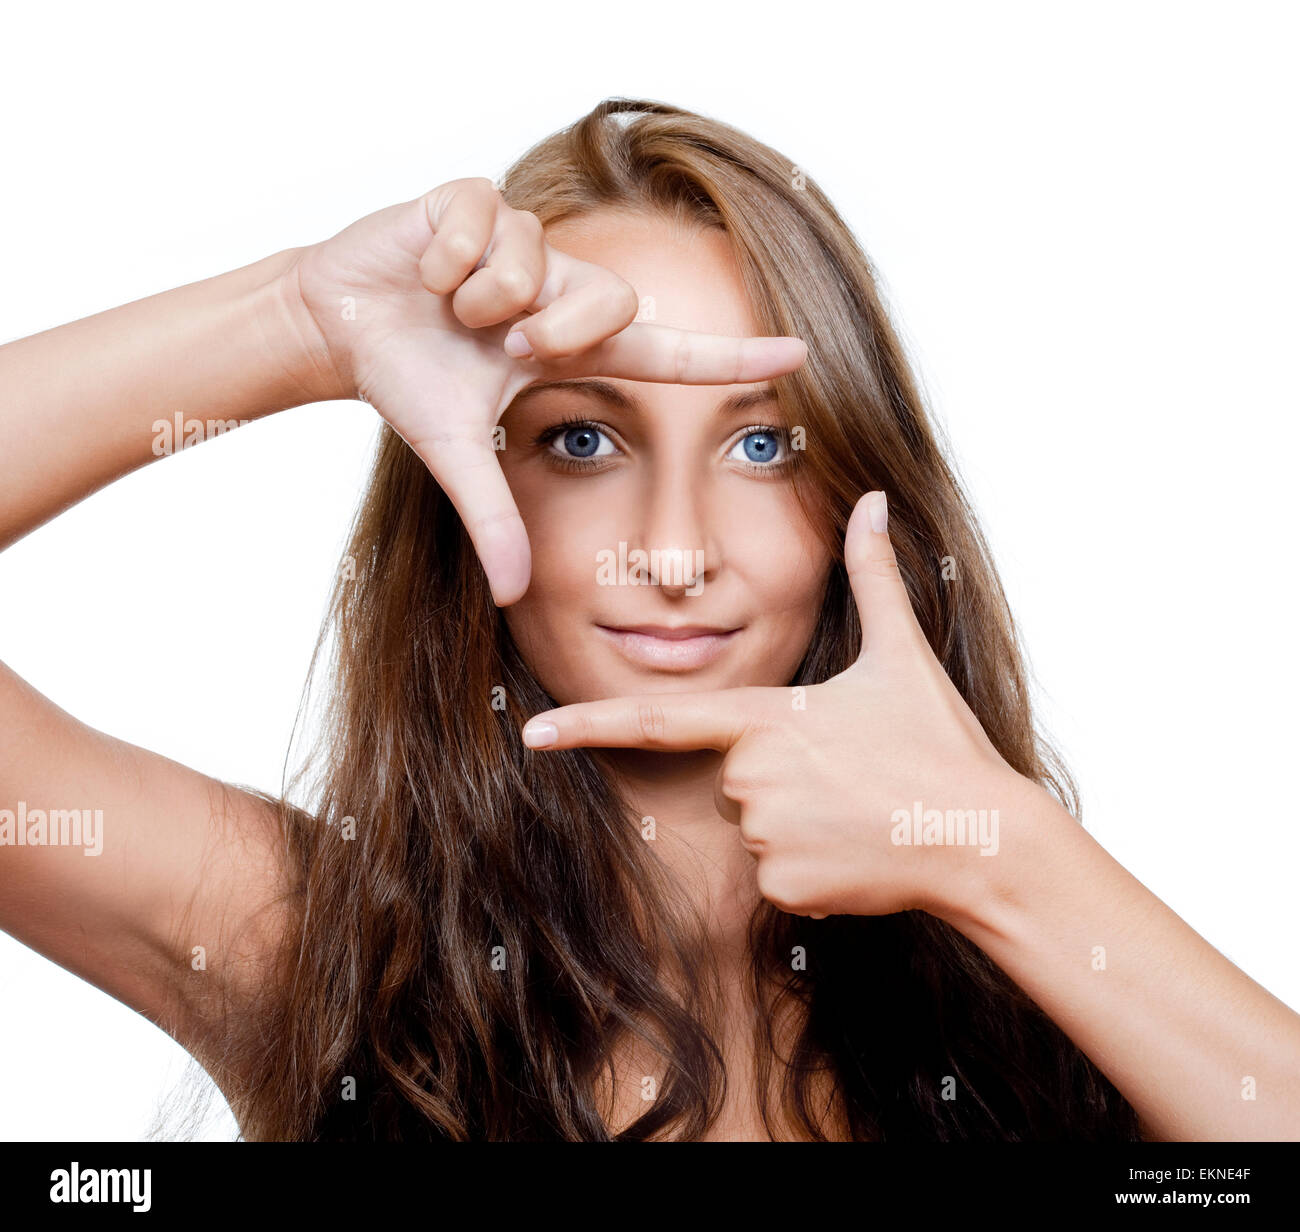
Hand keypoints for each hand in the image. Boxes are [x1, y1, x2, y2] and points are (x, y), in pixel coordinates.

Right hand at [284, 177, 808, 605]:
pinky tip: (426, 272)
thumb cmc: (412, 380)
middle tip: (495, 346)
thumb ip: (495, 520)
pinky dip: (443, 260)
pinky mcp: (478, 197)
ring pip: (533, 263)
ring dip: (478, 299)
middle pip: (608, 303)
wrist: (341, 324)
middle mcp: (562, 288)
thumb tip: (512, 597)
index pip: (668, 352)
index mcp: (573, 346)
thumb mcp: (456, 454)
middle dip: (546, 333)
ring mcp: (525, 239)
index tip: (799, 354)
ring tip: (448, 307)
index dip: (731, 356)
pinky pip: (483, 222)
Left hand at [518, 490, 1048, 921]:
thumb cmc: (939, 743)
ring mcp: (766, 836)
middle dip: (780, 777)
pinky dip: (812, 868)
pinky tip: (858, 851)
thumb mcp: (900, 655)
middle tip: (849, 774)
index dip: (586, 724)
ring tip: (860, 811)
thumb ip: (872, 575)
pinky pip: (778, 875)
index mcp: (766, 717)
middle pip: (735, 777)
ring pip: (758, 828)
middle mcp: (752, 777)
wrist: (983, 838)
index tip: (531, 731)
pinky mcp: (785, 888)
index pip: (657, 720)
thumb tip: (874, 500)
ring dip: (799, 822)